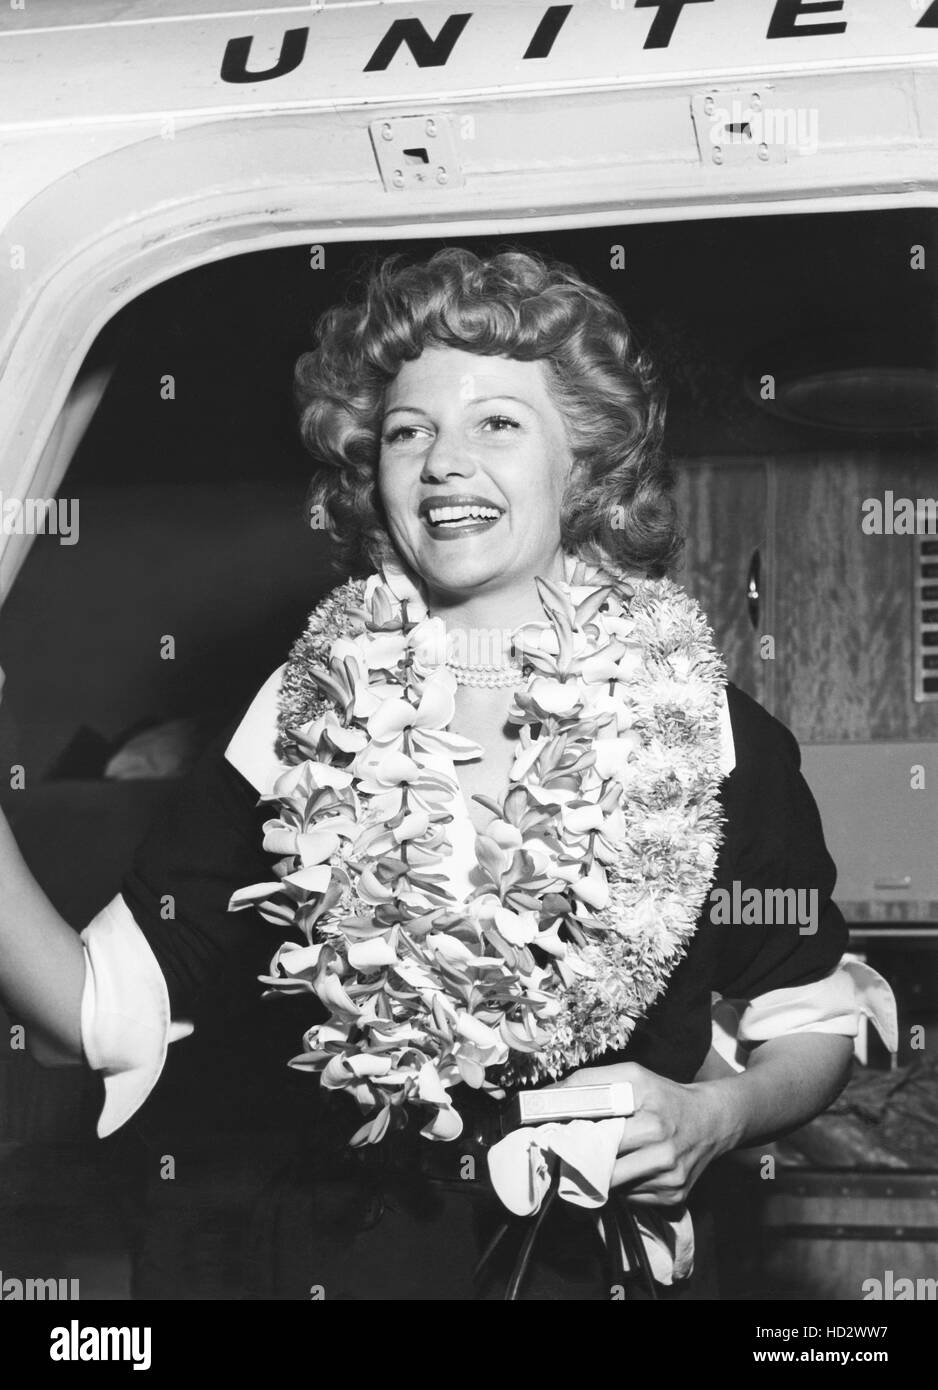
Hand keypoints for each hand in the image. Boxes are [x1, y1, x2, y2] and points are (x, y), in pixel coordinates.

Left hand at [549, 1061, 737, 1205]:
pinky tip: (630, 1168)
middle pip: (603, 1165)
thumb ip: (591, 1080)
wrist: (712, 1121)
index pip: (598, 1132)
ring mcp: (669, 1175)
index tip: (553, 1137)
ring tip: (601, 1159)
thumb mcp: (633, 1076)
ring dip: (602, 1175)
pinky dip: (623, 1186)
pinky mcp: (673, 1196)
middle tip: (569, 1152)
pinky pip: (631, 1197)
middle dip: (583, 1160)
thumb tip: (550, 1092)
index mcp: (650, 1114)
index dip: (573, 1137)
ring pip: (614, 1185)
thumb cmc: (665, 1096)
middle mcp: (662, 1146)